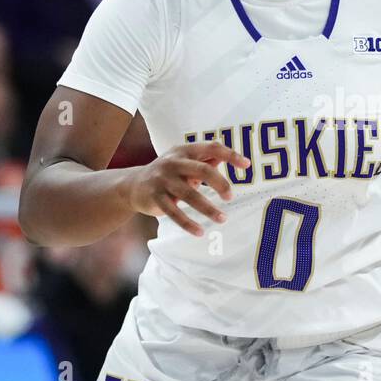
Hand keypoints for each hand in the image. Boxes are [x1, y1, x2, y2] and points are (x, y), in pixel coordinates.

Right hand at [122, 141, 250, 236]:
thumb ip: (205, 161)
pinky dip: (188, 223)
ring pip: (190, 194)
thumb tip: (229, 159)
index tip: (247, 166)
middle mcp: (173, 162)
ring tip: (222, 219)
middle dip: (220, 184)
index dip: (230, 155)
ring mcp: (163, 179)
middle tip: (230, 197)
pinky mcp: (155, 197)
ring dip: (208, 209)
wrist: (133, 185)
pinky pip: (174, 212)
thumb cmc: (168, 173)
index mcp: (184, 151)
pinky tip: (200, 232)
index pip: (211, 148)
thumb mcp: (185, 163)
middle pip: (203, 170)